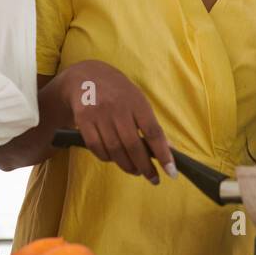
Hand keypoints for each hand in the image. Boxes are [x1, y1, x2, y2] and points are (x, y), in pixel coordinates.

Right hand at [56, 60, 175, 184]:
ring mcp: (99, 114)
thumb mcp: (138, 100)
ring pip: (115, 150)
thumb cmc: (118, 92)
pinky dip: (107, 158)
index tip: (171, 172)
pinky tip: (114, 159)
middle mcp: (118, 107)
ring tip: (136, 170)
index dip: (164, 154)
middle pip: (133, 145)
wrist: (85, 76)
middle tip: (153, 178)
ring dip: (127, 166)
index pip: (153, 132)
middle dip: (145, 167)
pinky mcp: (83, 120)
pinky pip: (96, 147)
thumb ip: (150, 124)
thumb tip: (168, 149)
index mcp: (137, 102)